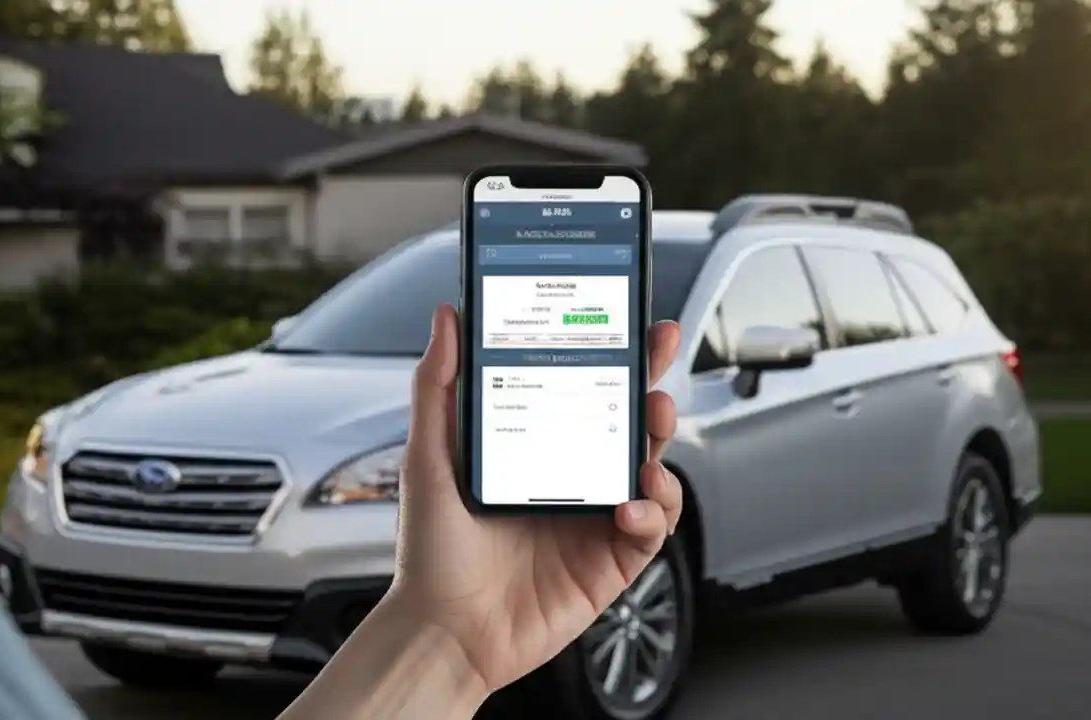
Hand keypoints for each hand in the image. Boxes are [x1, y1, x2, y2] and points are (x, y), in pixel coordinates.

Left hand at [280, 304, 681, 719]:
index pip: (587, 393)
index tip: (639, 329)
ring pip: (652, 473)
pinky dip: (654, 511)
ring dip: (661, 450)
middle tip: (657, 378)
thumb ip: (438, 386)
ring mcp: (596, 521)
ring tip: (648, 439)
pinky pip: (653, 530)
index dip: (620, 361)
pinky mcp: (612, 563)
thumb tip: (448, 318)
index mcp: (538, 449)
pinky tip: (629, 506)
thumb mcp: (429, 457)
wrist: (444, 630)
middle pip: (630, 426)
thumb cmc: (432, 551)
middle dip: (654, 395)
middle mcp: (572, 480)